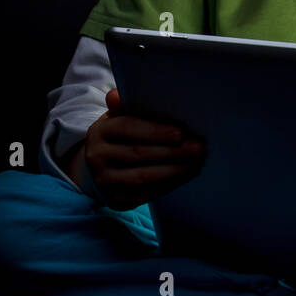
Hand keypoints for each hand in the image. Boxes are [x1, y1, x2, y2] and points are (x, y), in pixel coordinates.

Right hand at [83, 88, 207, 210]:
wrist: (99, 168)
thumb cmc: (118, 136)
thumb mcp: (117, 118)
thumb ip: (123, 105)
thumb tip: (116, 95)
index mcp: (99, 131)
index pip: (127, 128)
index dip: (154, 131)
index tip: (180, 133)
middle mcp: (97, 156)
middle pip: (137, 153)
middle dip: (172, 151)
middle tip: (198, 148)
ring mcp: (105, 180)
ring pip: (143, 177)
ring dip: (174, 171)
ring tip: (196, 163)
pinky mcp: (116, 200)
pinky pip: (146, 194)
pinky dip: (169, 185)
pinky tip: (185, 175)